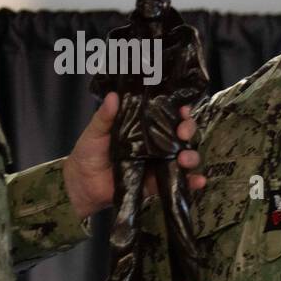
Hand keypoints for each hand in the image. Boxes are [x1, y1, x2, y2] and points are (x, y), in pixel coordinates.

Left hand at [61, 94, 204, 218]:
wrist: (81, 184)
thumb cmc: (88, 152)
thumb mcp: (95, 131)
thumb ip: (105, 116)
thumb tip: (114, 96)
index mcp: (143, 128)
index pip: (167, 116)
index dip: (180, 112)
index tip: (183, 109)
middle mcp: (155, 144)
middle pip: (180, 134)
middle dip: (188, 130)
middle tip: (183, 133)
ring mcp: (158, 164)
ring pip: (183, 157)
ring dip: (191, 156)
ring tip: (185, 159)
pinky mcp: (157, 184)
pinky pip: (177, 182)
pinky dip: (191, 182)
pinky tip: (198, 181)